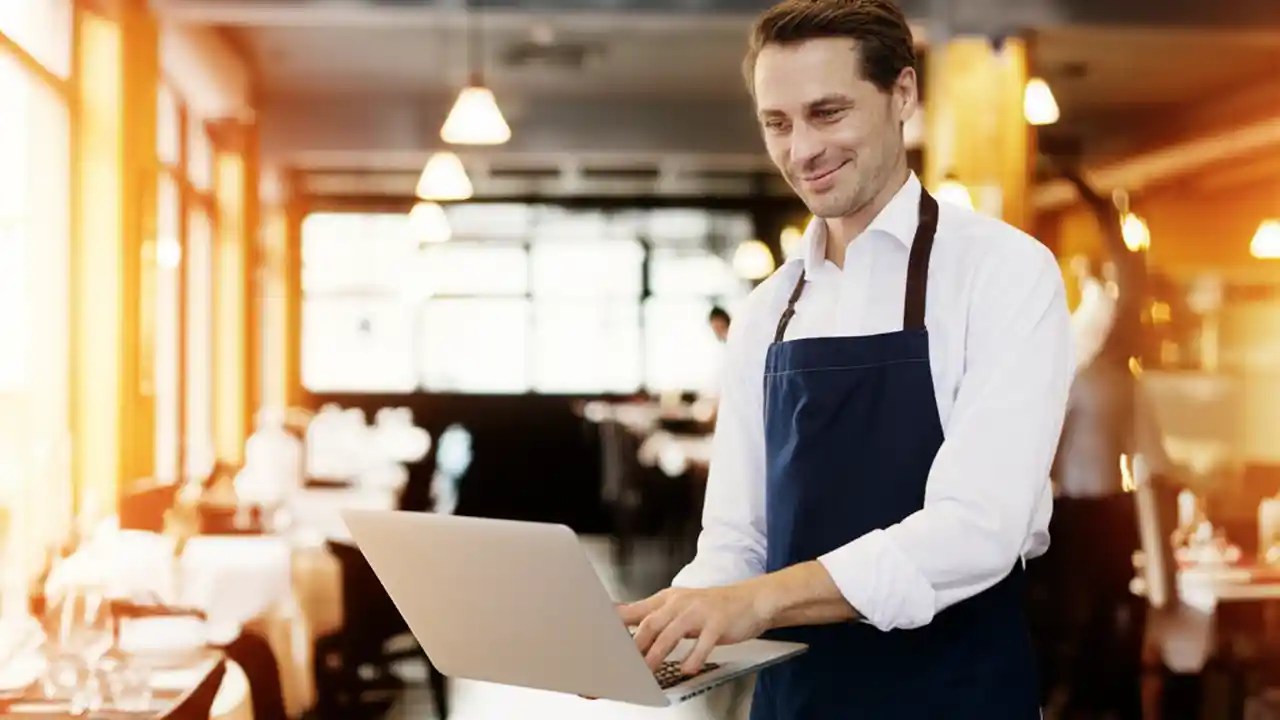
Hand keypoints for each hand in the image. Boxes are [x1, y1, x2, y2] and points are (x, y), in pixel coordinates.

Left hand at [617, 583, 773, 675]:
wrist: (752, 599)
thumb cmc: (712, 607)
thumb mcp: (679, 606)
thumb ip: (653, 615)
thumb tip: (622, 620)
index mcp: (668, 599)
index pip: (636, 610)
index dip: (616, 625)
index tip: (599, 640)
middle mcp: (680, 603)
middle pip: (650, 623)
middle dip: (634, 646)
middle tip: (621, 665)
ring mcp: (700, 612)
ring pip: (672, 633)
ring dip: (657, 653)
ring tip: (648, 671)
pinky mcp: (718, 623)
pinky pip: (703, 642)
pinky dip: (694, 657)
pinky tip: (687, 668)